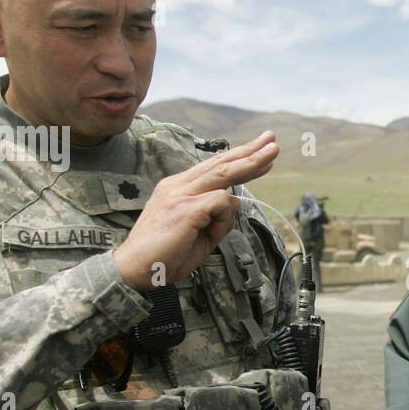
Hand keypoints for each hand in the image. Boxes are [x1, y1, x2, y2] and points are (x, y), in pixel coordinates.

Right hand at [112, 130, 278, 291]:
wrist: (135, 269)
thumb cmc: (165, 255)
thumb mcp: (201, 235)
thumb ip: (219, 217)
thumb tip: (236, 200)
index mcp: (178, 189)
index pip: (213, 168)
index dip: (238, 159)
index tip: (261, 154)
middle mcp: (178, 186)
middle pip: (220, 163)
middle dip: (249, 151)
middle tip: (272, 139)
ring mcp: (180, 195)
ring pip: (223, 172)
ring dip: (251, 162)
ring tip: (273, 153)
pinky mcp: (185, 208)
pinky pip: (220, 203)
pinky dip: (223, 220)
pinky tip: (208, 232)